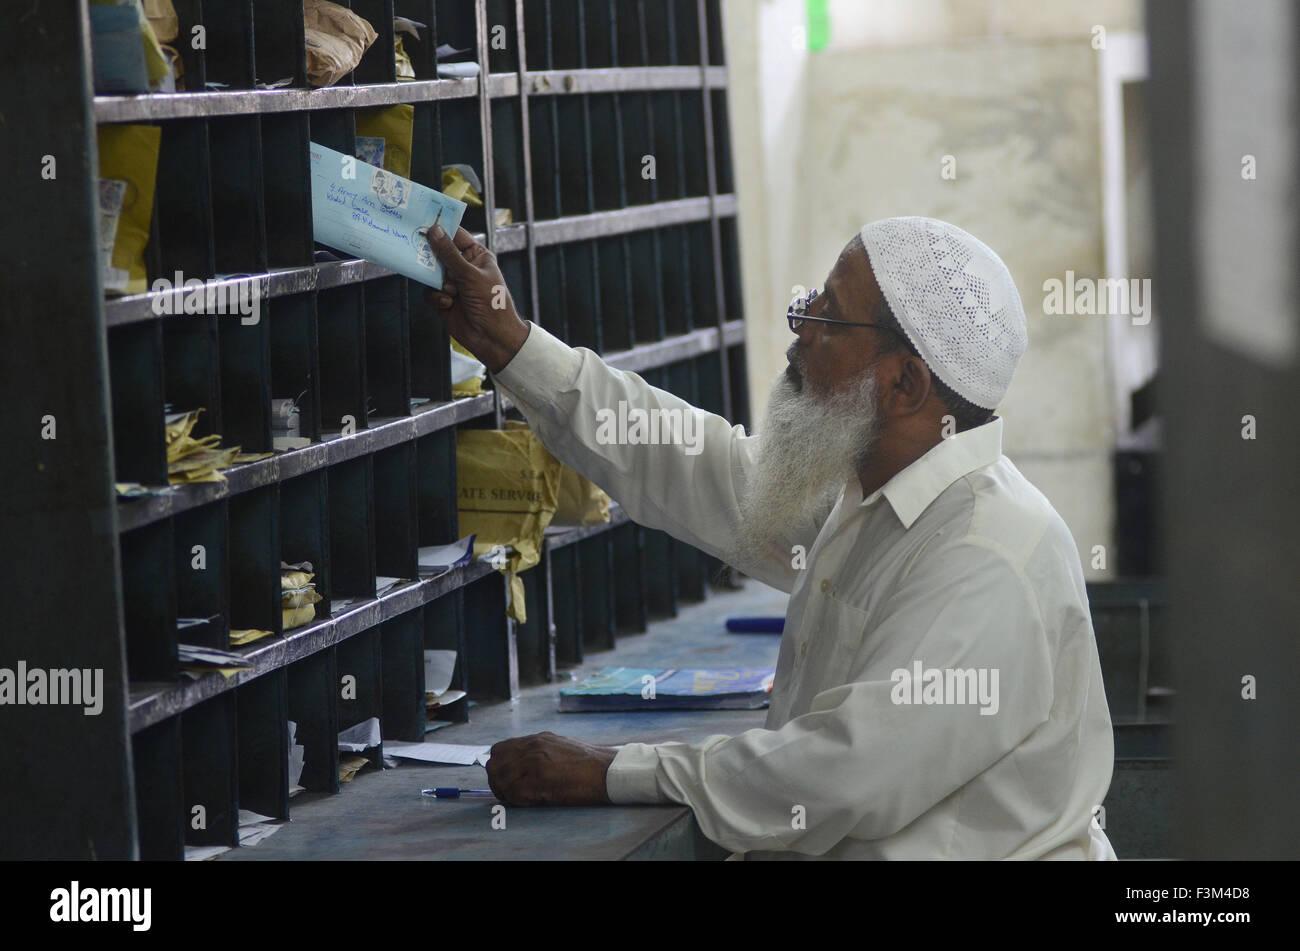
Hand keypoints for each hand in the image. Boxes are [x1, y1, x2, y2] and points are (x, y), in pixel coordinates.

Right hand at [423, 223, 530, 373]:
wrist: (492, 337)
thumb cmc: (491, 303)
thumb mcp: (470, 275)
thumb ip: (449, 254)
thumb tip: (434, 230)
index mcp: (476, 255)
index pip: (456, 235)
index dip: (441, 227)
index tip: (424, 219)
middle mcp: (463, 267)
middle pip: (438, 252)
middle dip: (430, 255)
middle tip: (416, 248)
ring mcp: (452, 283)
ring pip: (431, 273)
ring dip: (438, 282)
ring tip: (449, 289)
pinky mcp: (443, 299)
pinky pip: (430, 292)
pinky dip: (437, 297)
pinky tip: (449, 304)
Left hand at [485, 731, 617, 805]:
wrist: (606, 770)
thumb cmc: (588, 763)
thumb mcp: (559, 747)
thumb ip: (538, 752)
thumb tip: (519, 766)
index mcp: (536, 739)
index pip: (499, 749)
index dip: (499, 766)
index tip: (507, 779)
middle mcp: (531, 747)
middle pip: (494, 764)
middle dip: (498, 780)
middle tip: (510, 793)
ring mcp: (533, 762)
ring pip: (500, 779)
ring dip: (506, 792)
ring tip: (522, 799)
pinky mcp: (538, 779)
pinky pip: (513, 793)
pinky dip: (517, 800)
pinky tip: (530, 801)